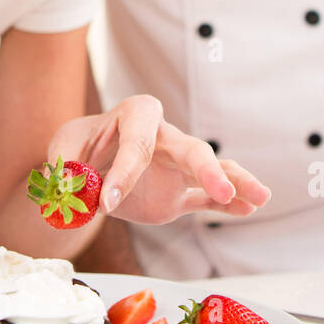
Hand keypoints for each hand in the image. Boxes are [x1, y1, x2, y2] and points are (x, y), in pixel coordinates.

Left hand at [47, 94, 270, 224]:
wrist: (83, 169)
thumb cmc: (77, 149)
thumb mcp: (63, 149)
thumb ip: (65, 166)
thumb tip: (69, 186)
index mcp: (136, 116)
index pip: (138, 143)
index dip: (124, 172)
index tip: (107, 204)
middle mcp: (163, 136)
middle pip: (191, 148)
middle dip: (207, 168)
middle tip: (221, 190)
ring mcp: (176, 165)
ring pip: (211, 170)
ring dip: (235, 182)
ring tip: (261, 196)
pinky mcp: (179, 192)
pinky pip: (205, 198)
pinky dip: (228, 204)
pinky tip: (250, 208)